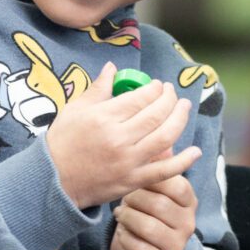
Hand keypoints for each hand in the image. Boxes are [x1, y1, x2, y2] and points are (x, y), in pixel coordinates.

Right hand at [46, 62, 199, 209]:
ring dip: (180, 119)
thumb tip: (113, 67)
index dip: (154, 89)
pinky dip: (183, 161)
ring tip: (184, 108)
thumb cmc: (62, 142)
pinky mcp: (134, 181)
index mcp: (104, 117)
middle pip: (157, 114)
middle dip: (169, 99)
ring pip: (165, 137)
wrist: (53, 181)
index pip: (140, 98)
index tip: (157, 85)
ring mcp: (129, 161)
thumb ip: (98, 89)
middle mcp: (119, 138)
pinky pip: (165, 171)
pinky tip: (195, 151)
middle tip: (172, 93)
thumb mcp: (74, 110)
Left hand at [109, 174, 197, 249]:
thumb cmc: (148, 212)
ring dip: (127, 218)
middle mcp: (188, 224)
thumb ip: (159, 166)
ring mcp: (177, 246)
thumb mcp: (155, 189)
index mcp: (189, 202)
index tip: (137, 179)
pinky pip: (138, 247)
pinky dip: (125, 238)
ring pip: (148, 227)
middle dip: (135, 199)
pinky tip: (122, 233)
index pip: (178, 185)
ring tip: (121, 214)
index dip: (153, 180)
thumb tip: (162, 140)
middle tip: (124, 198)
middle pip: (159, 205)